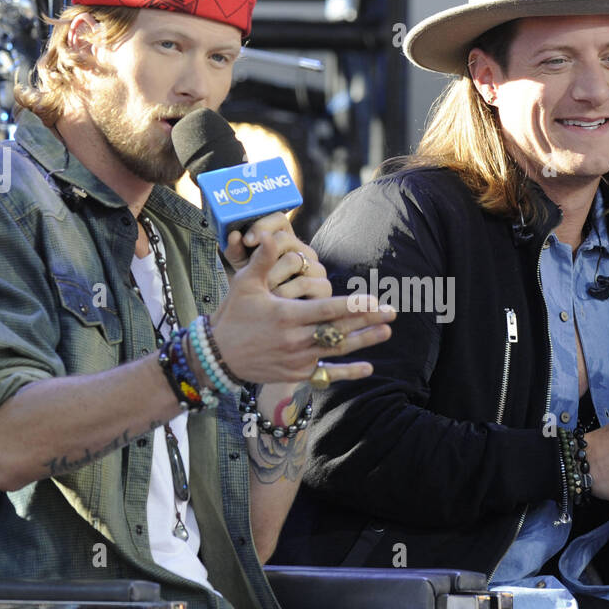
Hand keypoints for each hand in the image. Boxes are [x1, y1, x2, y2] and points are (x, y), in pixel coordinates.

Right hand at [209, 230, 394, 384]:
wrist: (216, 355)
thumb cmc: (234, 314)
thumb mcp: (245, 284)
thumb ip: (262, 260)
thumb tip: (269, 234)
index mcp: (286, 315)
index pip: (326, 310)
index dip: (353, 305)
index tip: (374, 300)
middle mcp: (295, 340)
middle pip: (338, 330)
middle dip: (367, 321)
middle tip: (392, 312)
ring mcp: (297, 360)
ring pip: (336, 350)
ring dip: (364, 342)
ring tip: (386, 332)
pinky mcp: (296, 374)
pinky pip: (326, 374)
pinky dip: (348, 373)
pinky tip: (369, 368)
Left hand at [222, 212, 327, 299]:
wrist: (270, 322)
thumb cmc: (258, 292)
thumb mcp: (243, 270)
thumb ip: (236, 252)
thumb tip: (233, 235)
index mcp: (286, 241)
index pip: (279, 220)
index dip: (262, 225)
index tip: (246, 240)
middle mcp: (303, 251)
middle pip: (285, 238)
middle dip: (264, 255)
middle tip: (252, 271)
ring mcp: (316, 268)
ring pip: (293, 260)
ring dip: (272, 276)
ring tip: (261, 289)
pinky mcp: (324, 287)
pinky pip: (304, 283)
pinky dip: (285, 292)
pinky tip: (275, 300)